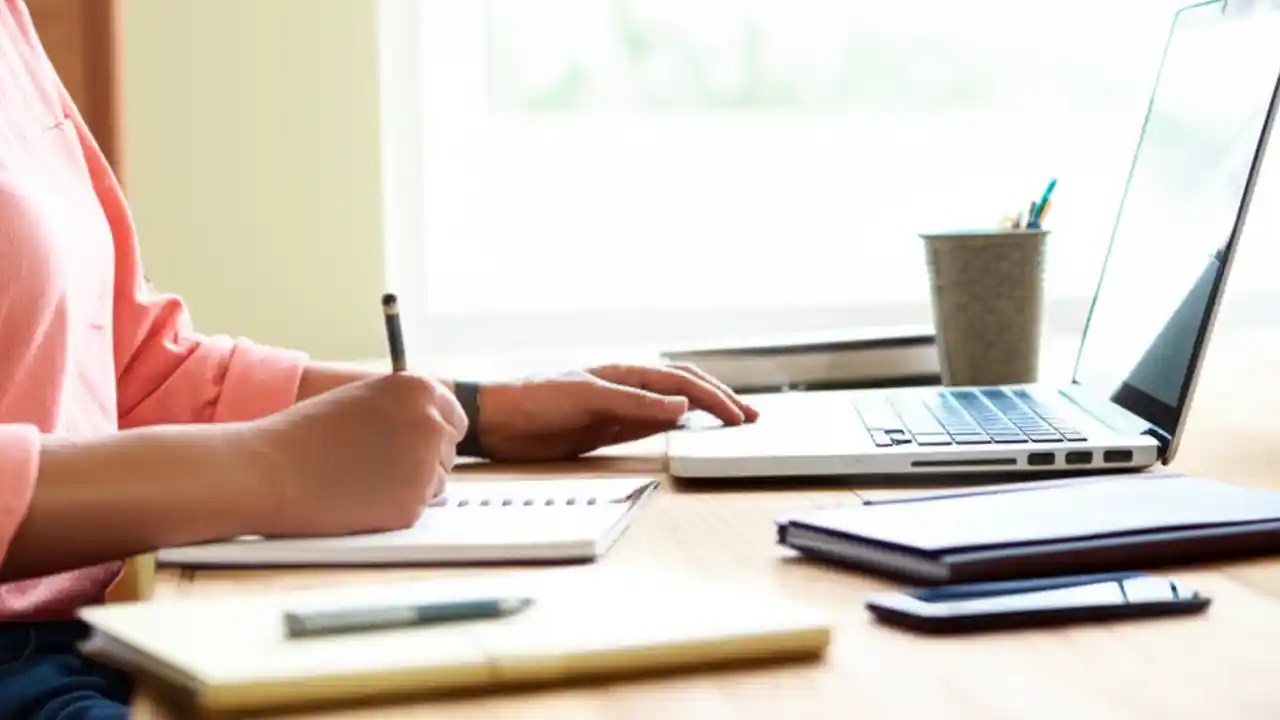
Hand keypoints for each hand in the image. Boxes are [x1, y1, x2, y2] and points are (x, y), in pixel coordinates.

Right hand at [252, 373, 466, 536]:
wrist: (272, 470)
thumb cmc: (307, 434)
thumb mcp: (362, 400)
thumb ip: (402, 411)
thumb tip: (435, 437)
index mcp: (418, 389)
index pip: (455, 418)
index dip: (433, 433)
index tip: (415, 443)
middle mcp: (430, 422)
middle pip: (448, 451)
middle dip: (423, 460)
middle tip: (378, 465)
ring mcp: (425, 464)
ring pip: (436, 482)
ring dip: (410, 485)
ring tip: (362, 479)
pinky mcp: (413, 503)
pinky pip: (417, 508)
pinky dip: (395, 508)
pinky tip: (360, 498)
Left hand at [475, 364, 757, 460]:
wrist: (495, 421)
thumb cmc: (533, 400)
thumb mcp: (586, 398)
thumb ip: (634, 403)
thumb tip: (682, 407)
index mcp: (623, 373)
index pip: (680, 383)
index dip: (713, 397)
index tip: (738, 416)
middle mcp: (625, 388)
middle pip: (684, 388)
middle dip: (720, 400)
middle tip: (749, 417)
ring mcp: (618, 408)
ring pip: (672, 406)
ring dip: (703, 412)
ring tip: (731, 422)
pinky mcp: (606, 429)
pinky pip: (651, 426)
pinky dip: (678, 427)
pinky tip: (690, 432)